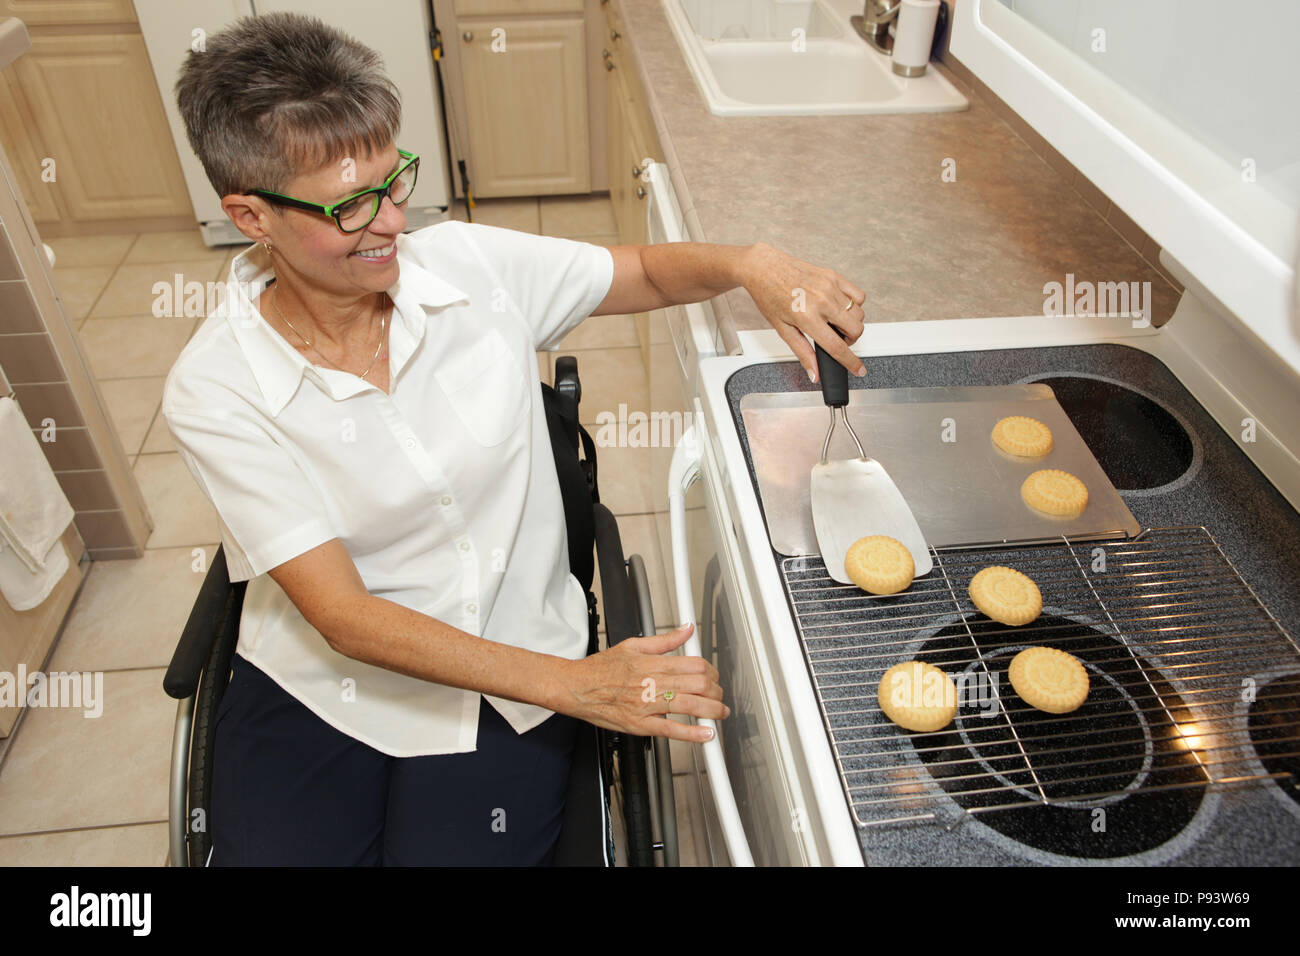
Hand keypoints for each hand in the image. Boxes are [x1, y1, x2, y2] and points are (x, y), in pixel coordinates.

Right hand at [553, 623, 728, 742]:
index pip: (695, 664)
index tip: (713, 676)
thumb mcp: (633, 645)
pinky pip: (671, 730)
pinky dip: (693, 734)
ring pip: (690, 706)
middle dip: (716, 691)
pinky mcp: (640, 725)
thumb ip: (665, 640)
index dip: (711, 671)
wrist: (576, 687)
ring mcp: (647, 705)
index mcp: (653, 662)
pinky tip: (706, 734)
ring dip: (713, 710)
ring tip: (720, 713)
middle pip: (698, 684)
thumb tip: (686, 629)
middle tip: (719, 695)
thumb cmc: (601, 669)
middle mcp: (652, 683)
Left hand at [740, 241, 866, 382]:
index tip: (859, 370)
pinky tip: (839, 307)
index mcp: (807, 317)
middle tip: (836, 338)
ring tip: (834, 322)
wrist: (765, 269)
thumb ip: (803, 353)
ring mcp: (830, 286)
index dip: (851, 362)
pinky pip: (858, 295)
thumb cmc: (769, 297)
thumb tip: (814, 373)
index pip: (837, 346)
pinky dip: (855, 305)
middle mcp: (822, 300)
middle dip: (851, 340)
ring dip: (852, 323)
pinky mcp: (834, 276)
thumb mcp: (783, 329)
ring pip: (859, 313)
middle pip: (855, 329)